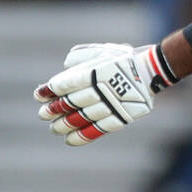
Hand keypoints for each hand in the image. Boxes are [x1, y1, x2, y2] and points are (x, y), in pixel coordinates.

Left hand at [35, 44, 174, 144]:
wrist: (152, 70)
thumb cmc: (121, 59)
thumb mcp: (99, 52)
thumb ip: (78, 60)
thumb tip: (62, 77)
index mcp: (96, 71)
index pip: (67, 84)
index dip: (51, 91)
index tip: (40, 96)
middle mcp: (103, 89)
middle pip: (72, 103)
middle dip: (55, 109)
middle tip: (43, 115)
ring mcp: (113, 105)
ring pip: (83, 117)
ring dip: (65, 124)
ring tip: (54, 129)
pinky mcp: (122, 117)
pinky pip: (99, 129)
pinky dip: (83, 135)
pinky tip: (70, 139)